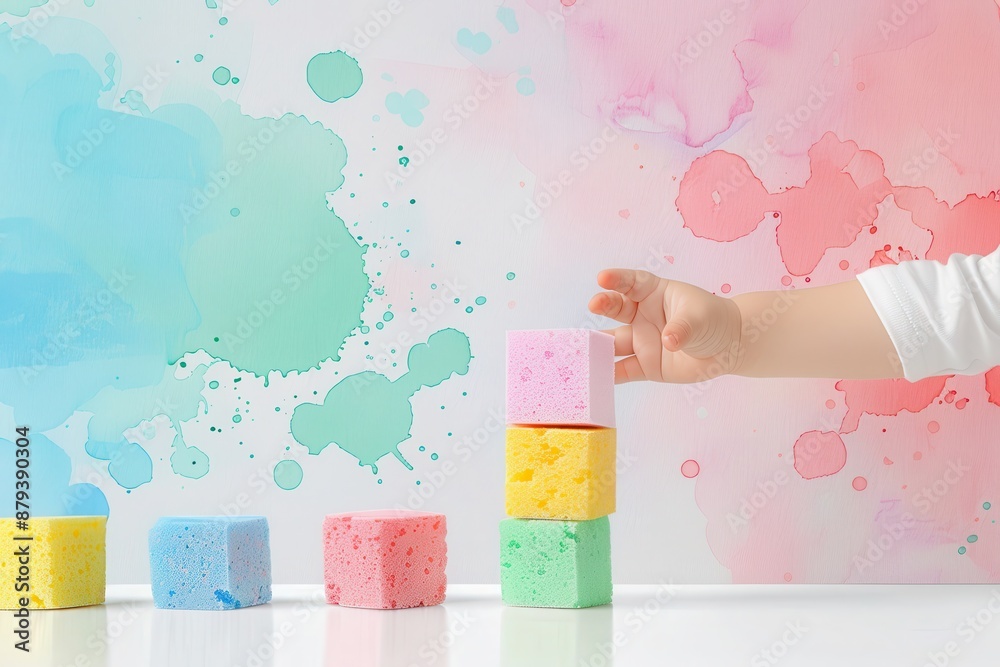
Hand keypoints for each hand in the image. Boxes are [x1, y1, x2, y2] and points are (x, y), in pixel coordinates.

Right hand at [588, 269, 742, 382]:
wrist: (729, 348)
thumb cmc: (714, 320)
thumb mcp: (701, 317)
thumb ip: (683, 327)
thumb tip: (668, 341)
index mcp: (654, 293)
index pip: (633, 283)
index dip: (618, 279)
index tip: (603, 277)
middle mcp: (642, 315)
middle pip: (617, 309)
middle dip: (604, 305)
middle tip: (594, 304)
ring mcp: (642, 340)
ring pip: (615, 342)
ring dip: (600, 345)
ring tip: (585, 349)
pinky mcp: (646, 365)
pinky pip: (624, 370)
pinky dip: (610, 375)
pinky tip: (595, 378)